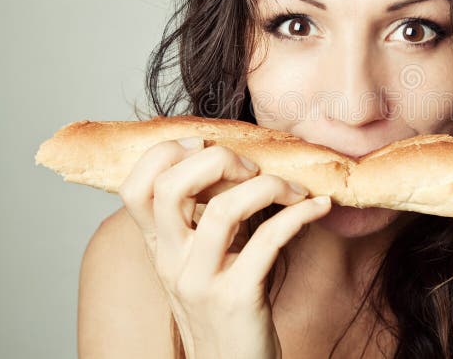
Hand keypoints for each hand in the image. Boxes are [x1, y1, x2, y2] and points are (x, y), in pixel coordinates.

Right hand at [118, 136, 331, 358]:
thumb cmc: (227, 308)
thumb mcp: (204, 262)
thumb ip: (207, 220)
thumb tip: (240, 163)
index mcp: (159, 249)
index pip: (134, 188)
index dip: (164, 154)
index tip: (203, 143)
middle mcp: (171, 263)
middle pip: (171, 188)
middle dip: (218, 160)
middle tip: (252, 167)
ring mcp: (201, 282)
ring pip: (222, 210)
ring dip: (268, 186)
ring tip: (294, 189)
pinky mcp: (238, 298)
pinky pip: (268, 240)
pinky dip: (299, 214)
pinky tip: (318, 207)